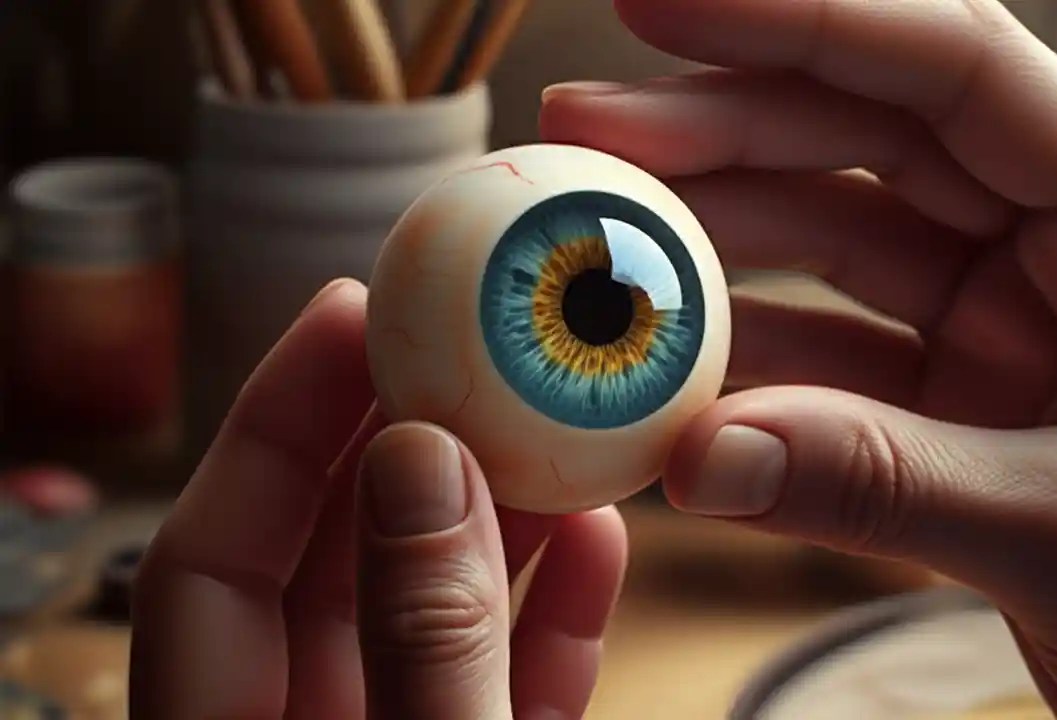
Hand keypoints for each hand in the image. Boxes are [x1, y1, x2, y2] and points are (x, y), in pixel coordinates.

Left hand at [129, 280, 626, 718]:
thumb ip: (424, 638)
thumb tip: (421, 459)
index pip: (211, 557)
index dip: (273, 421)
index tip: (349, 312)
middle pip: (322, 556)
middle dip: (399, 441)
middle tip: (466, 341)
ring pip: (424, 605)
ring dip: (493, 513)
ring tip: (556, 423)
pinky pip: (508, 677)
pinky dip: (553, 611)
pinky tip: (597, 539)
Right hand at [543, 1, 1056, 716]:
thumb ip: (887, 483)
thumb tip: (699, 455)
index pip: (955, 68)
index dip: (799, 20)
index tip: (656, 5)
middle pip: (868, 140)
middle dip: (720, 125)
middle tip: (581, 133)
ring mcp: (1003, 322)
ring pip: (831, 240)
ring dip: (713, 239)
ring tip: (595, 243)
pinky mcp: (956, 399)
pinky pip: (826, 351)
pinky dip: (740, 358)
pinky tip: (660, 364)